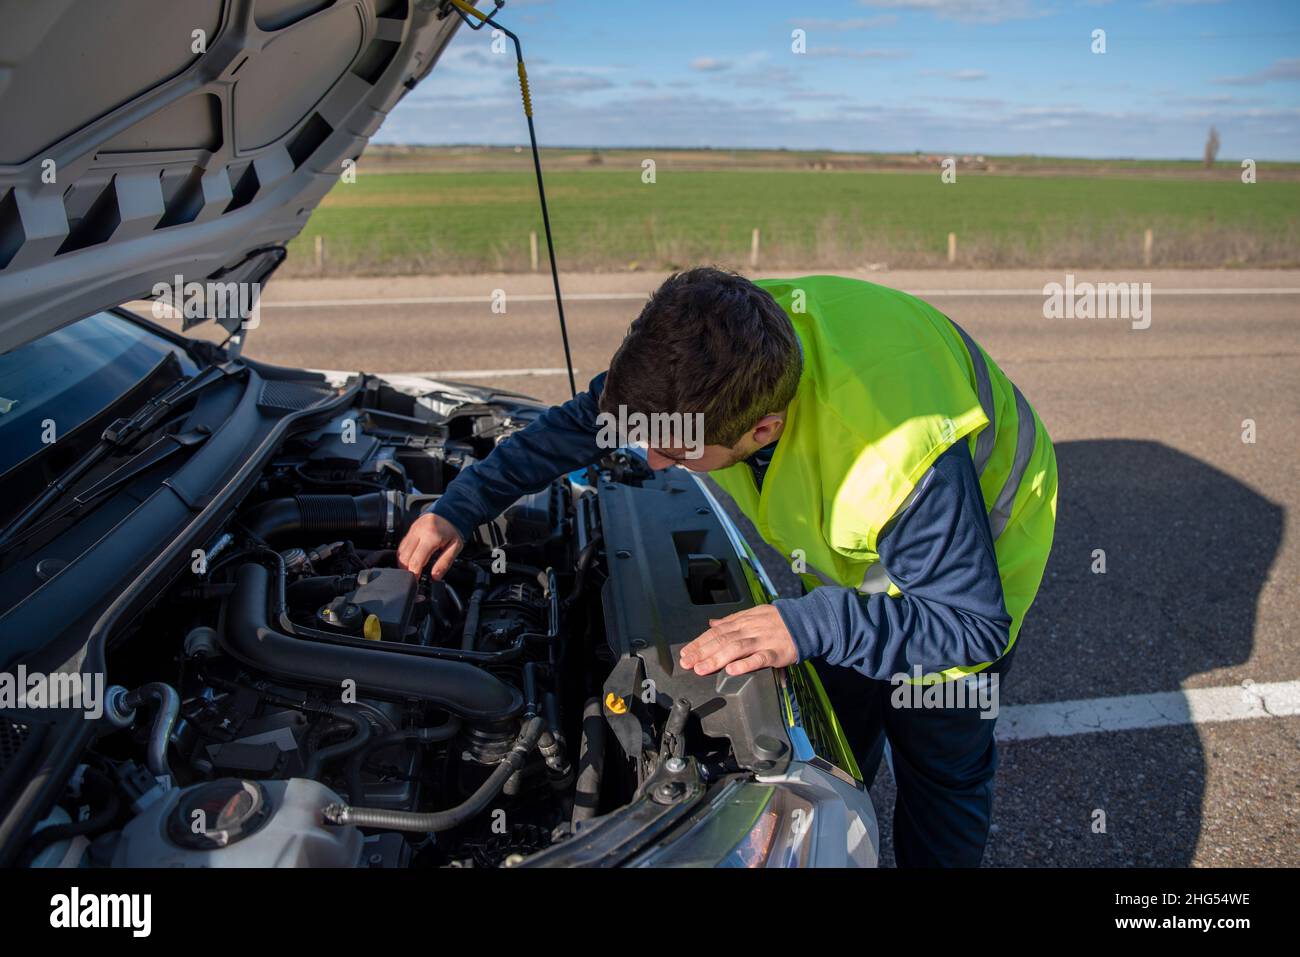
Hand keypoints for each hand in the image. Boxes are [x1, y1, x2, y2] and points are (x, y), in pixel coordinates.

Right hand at [397, 512, 463, 577]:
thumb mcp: (455, 547)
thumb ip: (445, 562)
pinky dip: (403, 556)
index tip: (416, 581)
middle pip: (404, 557)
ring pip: (400, 552)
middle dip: (407, 570)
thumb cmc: (453, 530)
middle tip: (414, 578)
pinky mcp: (409, 531)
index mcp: (431, 536)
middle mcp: (418, 532)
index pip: (416, 560)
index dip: (414, 573)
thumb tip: (435, 576)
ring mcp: (412, 531)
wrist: (449, 512)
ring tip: (412, 571)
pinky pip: (401, 546)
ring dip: (403, 564)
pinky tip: (410, 561)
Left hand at [678, 605, 797, 676]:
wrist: (806, 621)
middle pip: (721, 640)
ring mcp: (762, 640)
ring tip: (702, 669)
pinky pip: (759, 659)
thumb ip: (731, 621)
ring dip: (716, 659)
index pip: (716, 631)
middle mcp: (749, 629)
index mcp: (743, 621)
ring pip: (736, 649)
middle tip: (687, 663)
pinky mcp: (775, 653)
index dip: (699, 642)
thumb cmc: (778, 621)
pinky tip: (732, 671)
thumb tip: (711, 623)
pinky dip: (745, 665)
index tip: (685, 652)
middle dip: (702, 652)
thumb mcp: (753, 615)